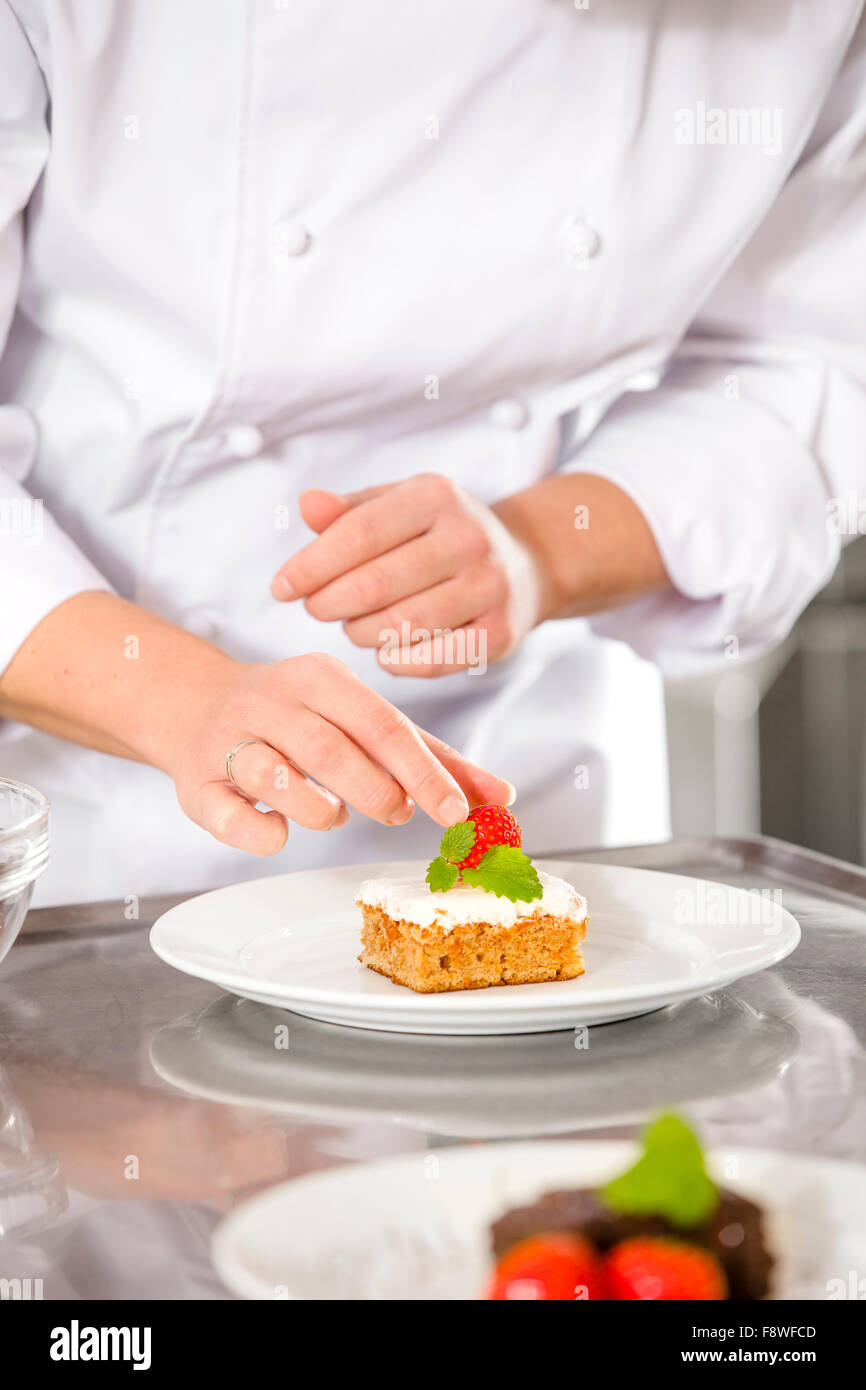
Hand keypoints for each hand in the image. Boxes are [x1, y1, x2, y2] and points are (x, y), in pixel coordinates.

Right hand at [169, 650, 513, 854]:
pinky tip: (280, 828)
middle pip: (331, 751)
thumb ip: (431, 757)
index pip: (382, 724)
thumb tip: (502, 797)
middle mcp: (269, 700)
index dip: (423, 772)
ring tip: (333, 811)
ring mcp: (227, 741)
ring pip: (276, 780)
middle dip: (375, 793)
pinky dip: (264, 834)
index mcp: (320, 677)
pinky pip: (231, 819)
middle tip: (395, 813)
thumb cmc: (303, 719)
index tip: (456, 812)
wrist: (197, 707)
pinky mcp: (195, 784)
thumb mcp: (364, 720)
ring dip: (320, 811)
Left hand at [270, 475, 546, 675]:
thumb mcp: (397, 507)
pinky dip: (394, 660)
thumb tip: (306, 505)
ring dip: (360, 632)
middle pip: (374, 584)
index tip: (280, 588)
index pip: (357, 534)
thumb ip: (348, 511)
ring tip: (353, 624)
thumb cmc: (439, 535)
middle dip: (328, 603)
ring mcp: (490, 587)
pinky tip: (385, 648)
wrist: (524, 563)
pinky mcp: (500, 634)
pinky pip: (429, 661)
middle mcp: (469, 537)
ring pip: (399, 625)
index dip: (310, 566)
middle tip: (315, 608)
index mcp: (435, 496)